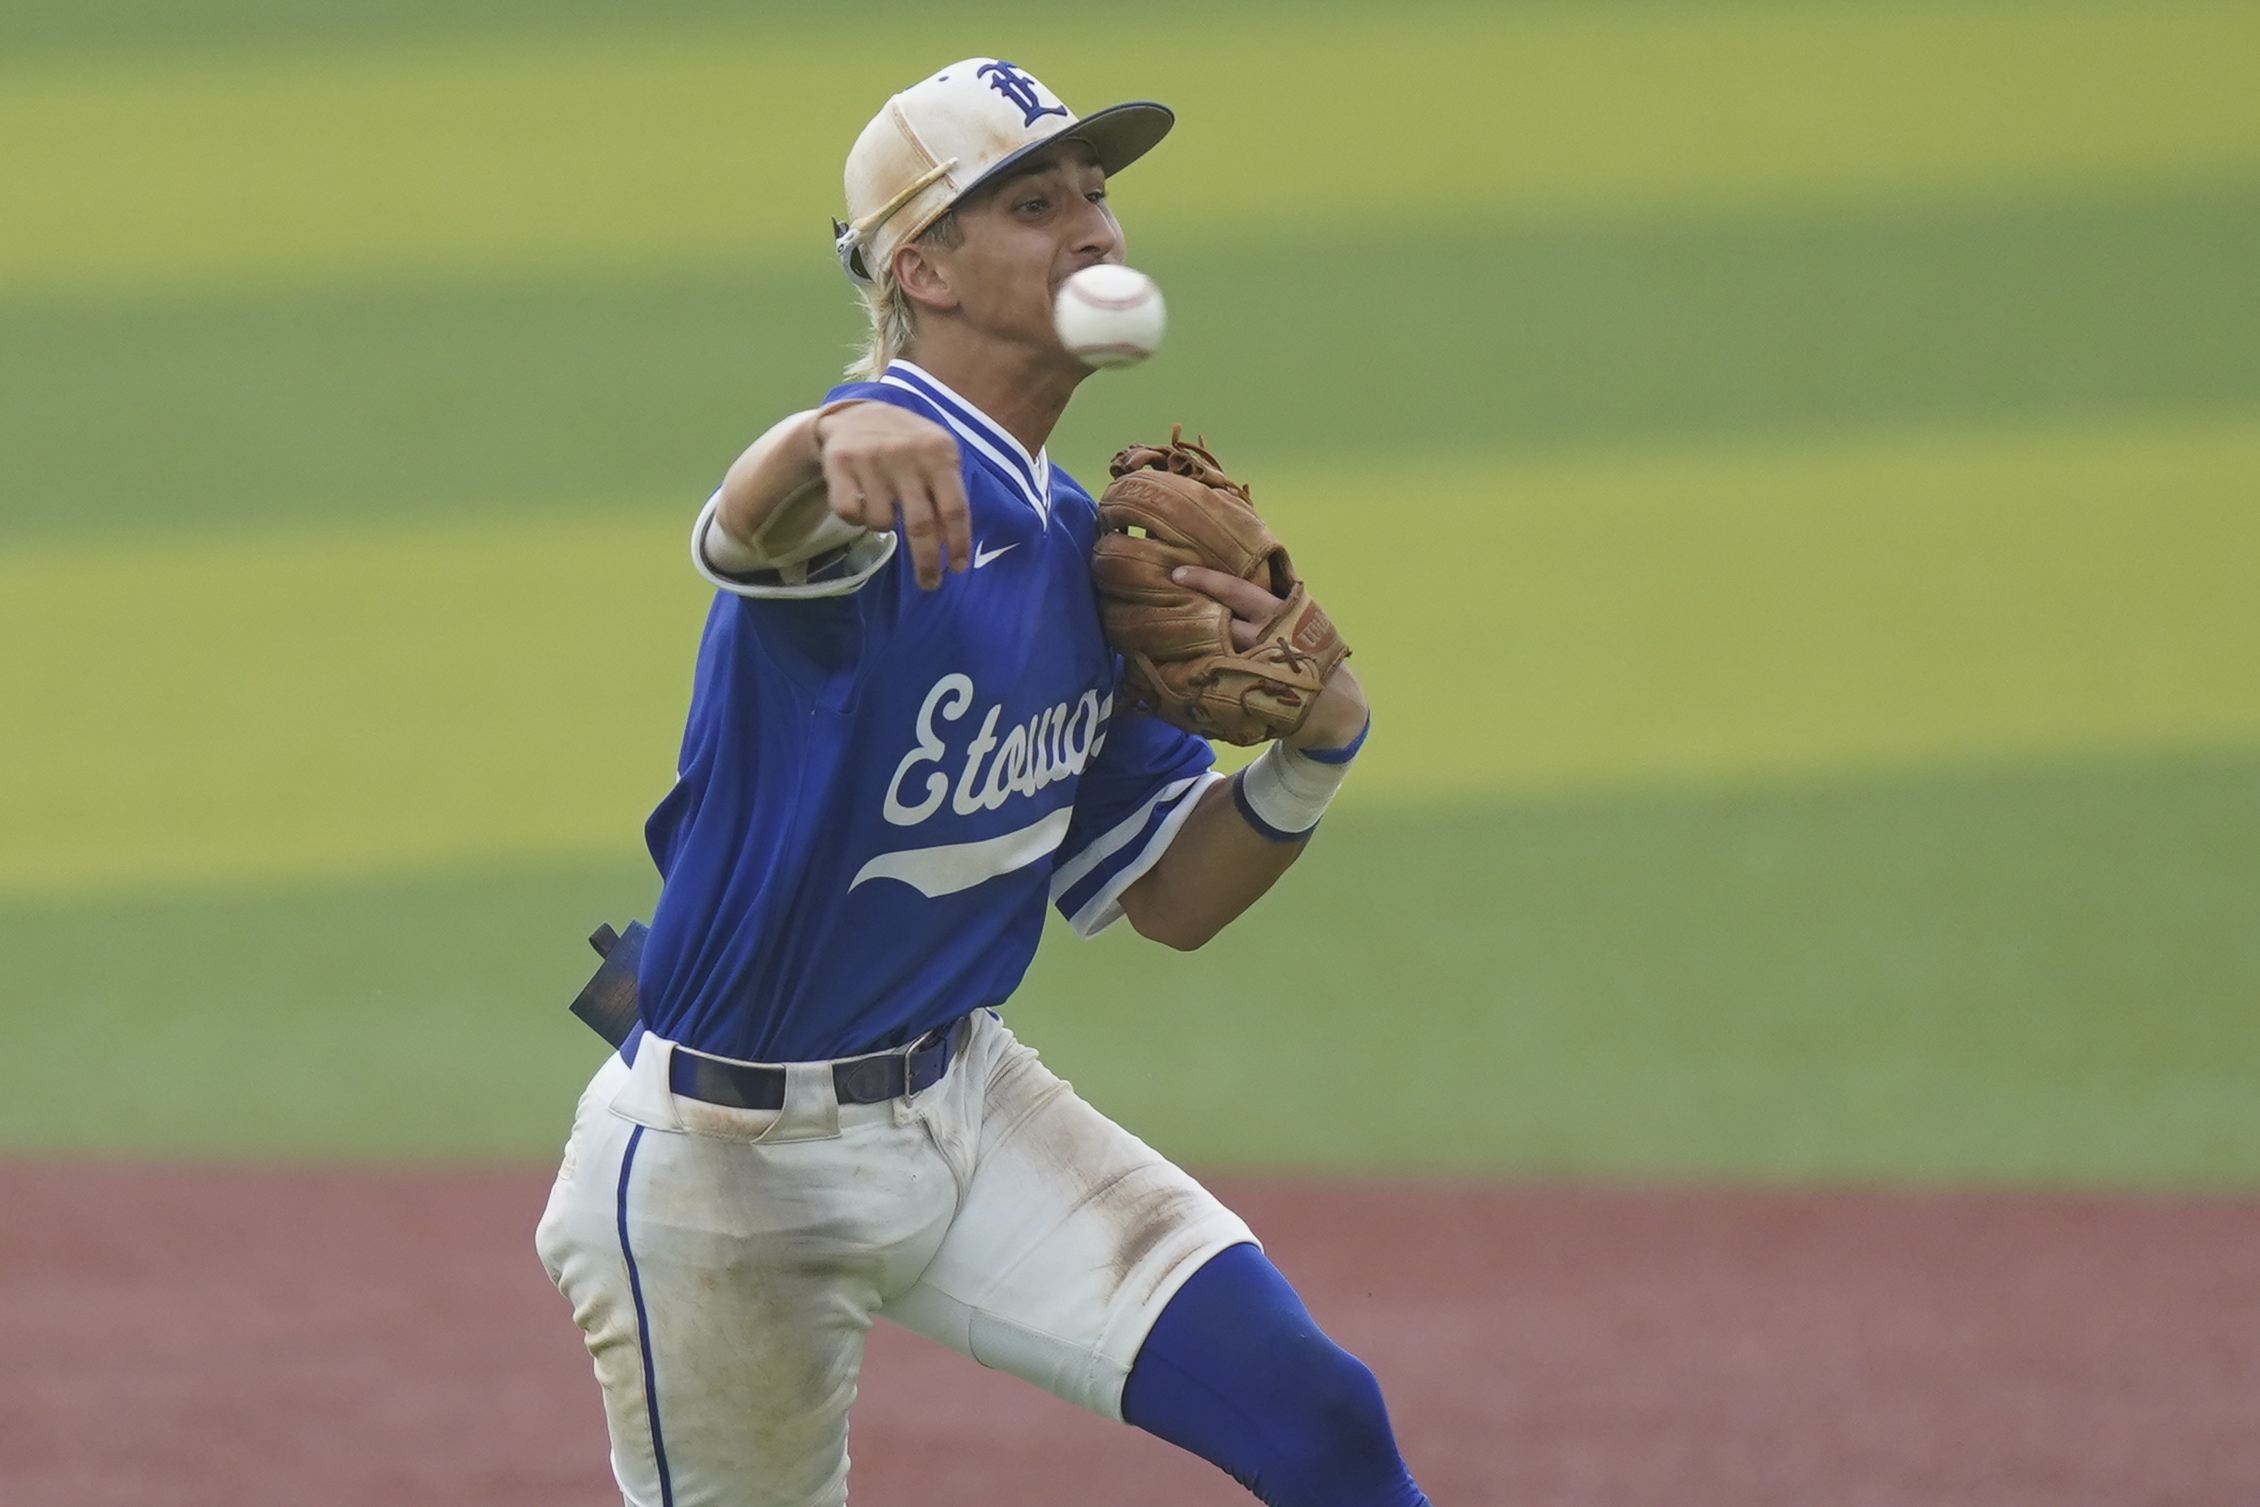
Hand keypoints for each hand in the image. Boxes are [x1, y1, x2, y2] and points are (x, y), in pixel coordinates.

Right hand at [815, 402, 969, 589]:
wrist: (854, 413)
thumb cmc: (907, 444)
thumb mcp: (936, 456)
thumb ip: (946, 494)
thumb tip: (949, 547)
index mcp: (938, 451)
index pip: (954, 508)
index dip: (958, 543)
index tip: (957, 568)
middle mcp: (905, 453)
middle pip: (920, 524)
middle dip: (926, 562)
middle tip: (929, 583)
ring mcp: (870, 458)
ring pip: (881, 522)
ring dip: (885, 528)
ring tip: (885, 509)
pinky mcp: (839, 463)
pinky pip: (851, 514)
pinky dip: (857, 519)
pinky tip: (862, 502)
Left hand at [1170, 565, 1367, 750]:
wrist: (1335, 705)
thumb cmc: (1310, 650)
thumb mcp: (1301, 618)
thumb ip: (1268, 600)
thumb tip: (1235, 568)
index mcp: (1282, 615)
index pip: (1238, 591)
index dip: (1206, 580)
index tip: (1176, 573)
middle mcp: (1268, 641)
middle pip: (1220, 625)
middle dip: (1190, 615)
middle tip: (1157, 604)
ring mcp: (1257, 671)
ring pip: (1212, 654)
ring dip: (1187, 647)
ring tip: (1156, 638)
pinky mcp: (1249, 697)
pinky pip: (1212, 686)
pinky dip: (1191, 678)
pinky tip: (1167, 675)